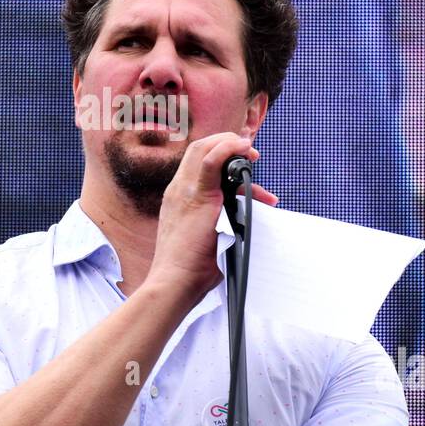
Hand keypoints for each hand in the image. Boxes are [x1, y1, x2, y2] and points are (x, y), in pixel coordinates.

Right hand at [145, 132, 276, 305]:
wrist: (175, 281)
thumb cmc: (191, 269)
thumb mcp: (205, 237)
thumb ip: (220, 222)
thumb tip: (245, 219)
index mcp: (178, 198)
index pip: (195, 163)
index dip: (218, 155)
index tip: (240, 163)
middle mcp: (178, 189)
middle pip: (197, 149)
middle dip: (225, 144)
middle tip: (248, 153)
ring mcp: (184, 191)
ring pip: (202, 149)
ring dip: (228, 144)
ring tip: (249, 150)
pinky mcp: (197, 197)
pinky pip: (210, 161)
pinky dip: (227, 150)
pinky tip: (243, 149)